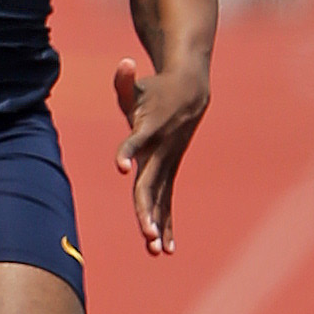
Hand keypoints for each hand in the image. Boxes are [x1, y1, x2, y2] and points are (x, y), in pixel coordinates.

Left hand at [112, 56, 209, 254]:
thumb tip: (125, 63)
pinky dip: (167, 224)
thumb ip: (125, 79)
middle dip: (148, 211)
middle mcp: (161, 154)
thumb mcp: (139, 85)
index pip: (137, 145)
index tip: (121, 167)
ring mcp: (168, 165)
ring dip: (159, 225)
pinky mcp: (169, 172)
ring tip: (156, 250)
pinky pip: (167, 202)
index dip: (127, 154)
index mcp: (150, 132)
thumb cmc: (156, 90)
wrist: (192, 93)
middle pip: (152, 186)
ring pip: (162, 200)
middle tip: (146, 234)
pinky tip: (166, 248)